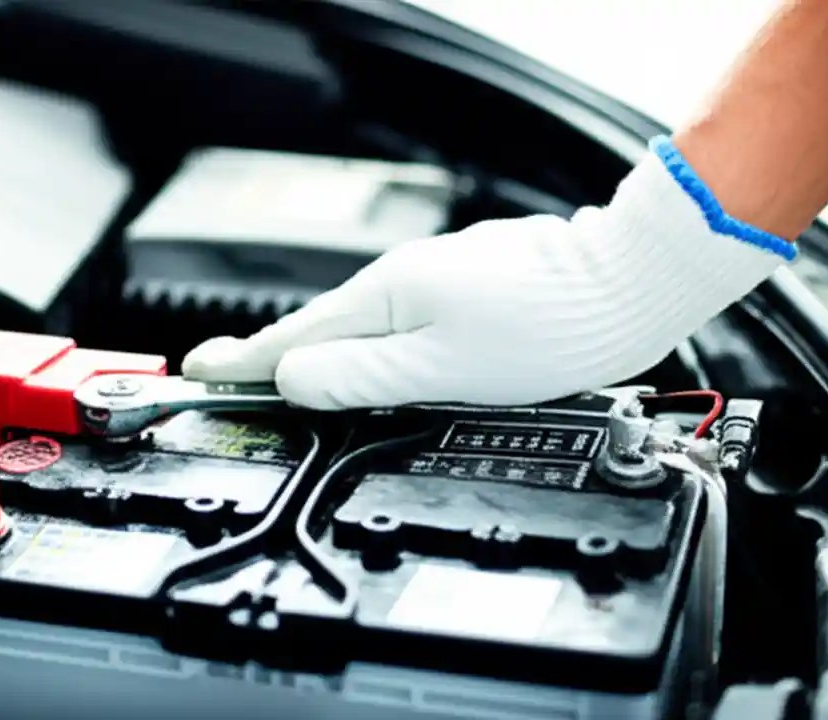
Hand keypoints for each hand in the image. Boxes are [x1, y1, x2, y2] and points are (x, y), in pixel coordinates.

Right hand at [181, 142, 788, 409]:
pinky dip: (372, 346)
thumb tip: (294, 380)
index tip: (198, 370)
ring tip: (290, 379)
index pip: (292, 340)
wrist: (629, 283)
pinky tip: (376, 362)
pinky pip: (399, 323)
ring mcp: (436, 281)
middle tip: (230, 378)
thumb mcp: (439, 367)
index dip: (241, 362)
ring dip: (323, 353)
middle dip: (273, 357)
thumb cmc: (547, 326)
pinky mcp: (466, 290)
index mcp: (385, 299)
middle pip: (320, 331)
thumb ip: (360, 377)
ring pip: (362, 328)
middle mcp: (403, 282)